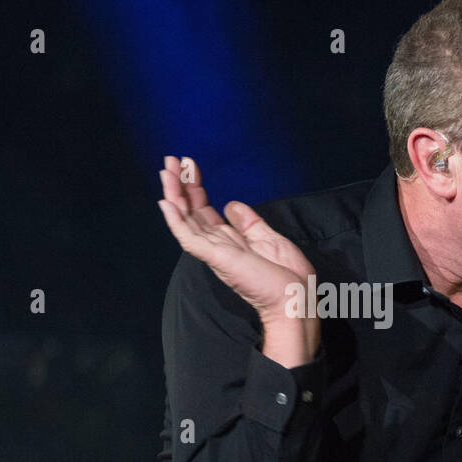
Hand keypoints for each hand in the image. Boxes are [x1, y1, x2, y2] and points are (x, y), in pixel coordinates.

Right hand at [155, 156, 318, 364]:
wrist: (296, 300)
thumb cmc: (288, 277)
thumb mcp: (269, 239)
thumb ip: (248, 223)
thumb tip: (230, 205)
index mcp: (230, 241)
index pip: (204, 211)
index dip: (195, 188)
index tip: (190, 167)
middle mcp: (218, 246)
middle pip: (191, 212)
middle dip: (180, 185)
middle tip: (171, 160)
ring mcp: (215, 252)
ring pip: (185, 220)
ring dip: (173, 195)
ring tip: (166, 170)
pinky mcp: (216, 258)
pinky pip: (189, 238)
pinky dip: (176, 221)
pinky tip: (166, 202)